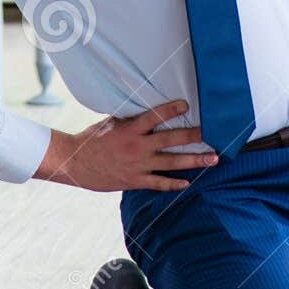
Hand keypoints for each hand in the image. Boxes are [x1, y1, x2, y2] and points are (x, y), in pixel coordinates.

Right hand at [34, 98, 216, 192]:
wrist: (74, 163)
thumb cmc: (91, 140)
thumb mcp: (110, 123)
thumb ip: (130, 119)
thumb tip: (146, 110)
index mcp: (130, 129)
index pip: (154, 116)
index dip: (171, 110)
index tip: (187, 105)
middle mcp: (137, 147)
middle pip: (171, 140)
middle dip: (194, 137)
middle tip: (214, 134)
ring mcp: (138, 165)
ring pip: (171, 163)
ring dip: (194, 160)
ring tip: (213, 159)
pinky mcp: (134, 180)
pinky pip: (158, 183)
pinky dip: (174, 184)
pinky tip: (188, 183)